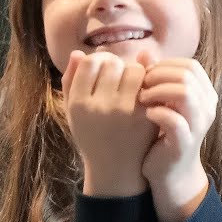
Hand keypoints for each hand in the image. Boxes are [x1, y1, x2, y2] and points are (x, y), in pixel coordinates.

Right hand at [61, 50, 154, 196]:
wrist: (116, 169)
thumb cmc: (92, 135)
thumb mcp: (73, 113)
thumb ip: (71, 82)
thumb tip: (77, 53)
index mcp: (79, 104)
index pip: (90, 63)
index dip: (99, 62)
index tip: (103, 71)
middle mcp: (100, 106)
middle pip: (113, 63)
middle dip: (118, 66)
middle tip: (120, 78)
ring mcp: (124, 111)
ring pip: (135, 69)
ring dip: (136, 72)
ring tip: (132, 84)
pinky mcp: (145, 115)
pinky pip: (150, 84)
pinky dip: (149, 84)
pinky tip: (145, 92)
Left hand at [136, 51, 216, 221]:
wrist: (171, 173)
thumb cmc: (164, 134)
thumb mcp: (162, 102)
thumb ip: (156, 79)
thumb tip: (143, 54)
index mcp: (205, 94)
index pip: (190, 66)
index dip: (165, 65)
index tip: (146, 76)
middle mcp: (207, 108)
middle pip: (187, 76)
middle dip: (159, 76)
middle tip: (140, 87)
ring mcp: (198, 126)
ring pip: (185, 93)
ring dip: (158, 91)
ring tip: (141, 99)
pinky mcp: (185, 143)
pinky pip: (174, 120)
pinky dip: (156, 113)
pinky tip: (145, 115)